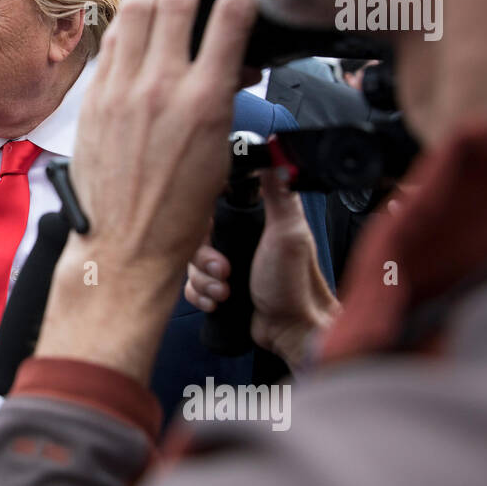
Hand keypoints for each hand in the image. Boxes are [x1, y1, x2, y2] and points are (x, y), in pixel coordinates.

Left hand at [35, 0, 257, 382]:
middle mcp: (161, 87)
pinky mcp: (94, 98)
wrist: (123, 247)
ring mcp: (122, 89)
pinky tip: (134, 7)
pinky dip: (126, 16)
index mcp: (205, 101)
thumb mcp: (220, 152)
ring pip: (136, 10)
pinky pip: (111, 41)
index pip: (229, 16)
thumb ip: (222, 98)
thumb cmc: (179, 213)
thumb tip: (230, 65)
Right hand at [185, 167, 340, 366]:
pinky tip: (217, 303)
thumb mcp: (287, 234)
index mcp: (255, 220)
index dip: (203, 217)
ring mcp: (227, 264)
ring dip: (203, 281)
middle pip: (195, 236)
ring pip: (191, 264)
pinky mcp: (219, 287)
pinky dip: (201, 295)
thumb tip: (275, 155)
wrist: (290, 330)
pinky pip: (192, 286)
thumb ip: (279, 195)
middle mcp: (239, 239)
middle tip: (224, 270)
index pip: (213, 204)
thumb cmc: (295, 284)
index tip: (209, 231)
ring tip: (225, 292)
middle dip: (203, 258)